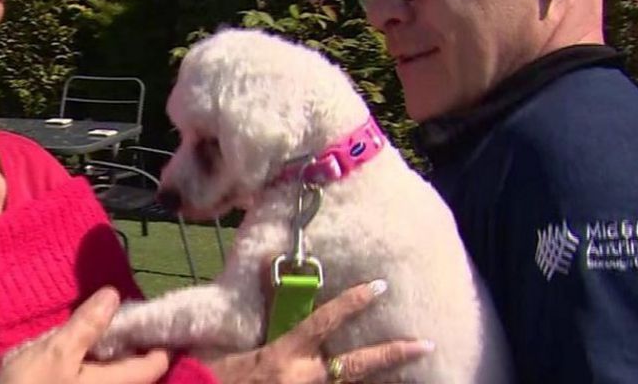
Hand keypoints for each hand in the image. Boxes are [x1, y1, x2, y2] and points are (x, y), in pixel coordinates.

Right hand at [0, 287, 169, 383]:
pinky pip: (97, 380)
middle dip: (134, 348)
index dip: (160, 342)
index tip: (158, 319)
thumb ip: (86, 325)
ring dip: (113, 358)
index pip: (154, 365)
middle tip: (128, 320)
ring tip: (105, 334)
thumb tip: (113, 296)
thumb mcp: (55, 352)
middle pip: (136, 373)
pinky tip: (82, 356)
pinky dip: (96, 368)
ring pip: (114, 377)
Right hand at [205, 280, 433, 382]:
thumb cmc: (211, 379)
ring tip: (416, 376)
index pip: (323, 322)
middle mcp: (303, 380)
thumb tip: (261, 265)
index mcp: (282, 356)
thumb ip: (258, 312)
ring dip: (381, 381)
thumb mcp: (231, 348)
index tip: (379, 286)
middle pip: (356, 366)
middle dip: (392, 355)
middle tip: (426, 344)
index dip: (352, 303)